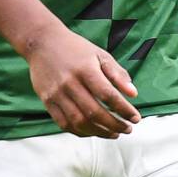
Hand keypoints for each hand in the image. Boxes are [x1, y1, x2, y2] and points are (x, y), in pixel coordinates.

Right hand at [25, 26, 140, 137]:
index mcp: (86, 69)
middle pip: (94, 112)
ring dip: (99, 132)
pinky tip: (93, 131)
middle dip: (114, 125)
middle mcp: (70, 83)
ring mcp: (57, 94)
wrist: (42, 43)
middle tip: (127, 129)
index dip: (124, 109)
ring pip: (79, 122)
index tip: (135, 118)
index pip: (108, 95)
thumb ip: (117, 74)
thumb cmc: (74, 48)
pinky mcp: (47, 102)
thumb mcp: (100, 55)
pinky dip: (81, 132)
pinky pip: (64, 124)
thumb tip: (133, 94)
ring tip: (113, 133)